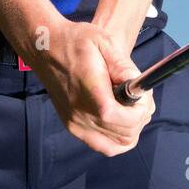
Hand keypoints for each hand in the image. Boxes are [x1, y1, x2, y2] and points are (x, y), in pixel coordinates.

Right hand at [27, 21, 155, 156]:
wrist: (45, 48)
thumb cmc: (74, 42)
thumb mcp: (103, 42)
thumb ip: (124, 66)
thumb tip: (139, 86)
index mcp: (90, 94)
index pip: (123, 119)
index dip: (140, 111)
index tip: (143, 95)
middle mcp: (81, 115)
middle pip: (124, 134)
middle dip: (140, 117)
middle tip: (140, 98)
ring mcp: (76, 124)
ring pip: (118, 144)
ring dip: (132, 128)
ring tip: (132, 107)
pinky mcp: (73, 127)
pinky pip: (104, 146)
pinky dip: (118, 139)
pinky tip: (122, 121)